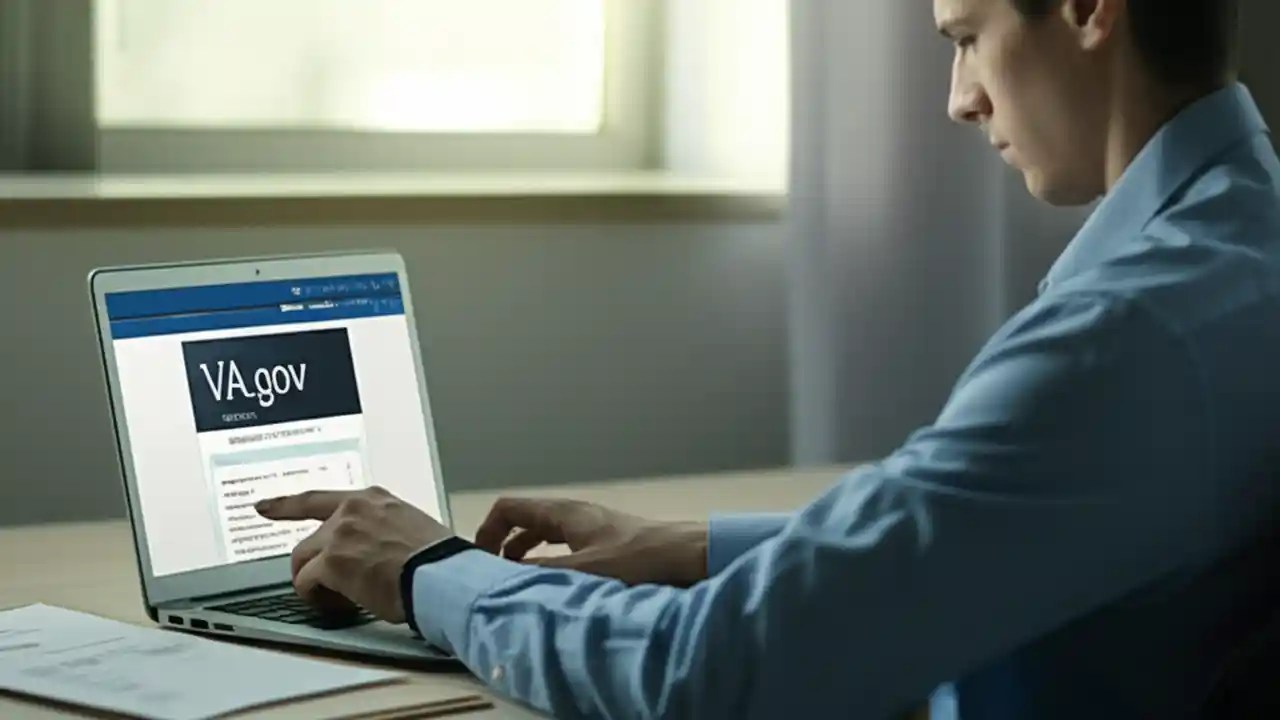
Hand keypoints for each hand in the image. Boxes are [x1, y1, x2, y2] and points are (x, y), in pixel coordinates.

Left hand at [255, 486, 451, 622]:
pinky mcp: (331, 561)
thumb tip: (374, 555)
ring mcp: (339, 534)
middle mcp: (352, 510)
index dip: (287, 505)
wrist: (442, 576)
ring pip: (304, 562)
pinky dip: (318, 599)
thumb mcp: (410, 529)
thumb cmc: (437, 561)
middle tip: (325, 589)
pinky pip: (307, 583)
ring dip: (316, 584)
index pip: (319, 499)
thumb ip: (382, 532)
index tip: (264, 506)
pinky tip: (341, 606)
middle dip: (313, 566)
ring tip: (341, 600)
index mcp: (373, 500)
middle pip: (309, 540)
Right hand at [474, 498, 707, 586]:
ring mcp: (587, 527)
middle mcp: (572, 514)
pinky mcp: (601, 542)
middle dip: (502, 545)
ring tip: (516, 583)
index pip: (509, 509)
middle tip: (492, 576)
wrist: (682, 555)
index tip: (479, 560)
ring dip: (524, 555)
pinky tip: (550, 585)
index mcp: (563, 513)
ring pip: (542, 536)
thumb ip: (542, 572)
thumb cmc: (636, 558)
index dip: (487, 530)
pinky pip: (561, 547)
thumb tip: (505, 577)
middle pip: (523, 521)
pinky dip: (546, 561)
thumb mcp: (582, 569)